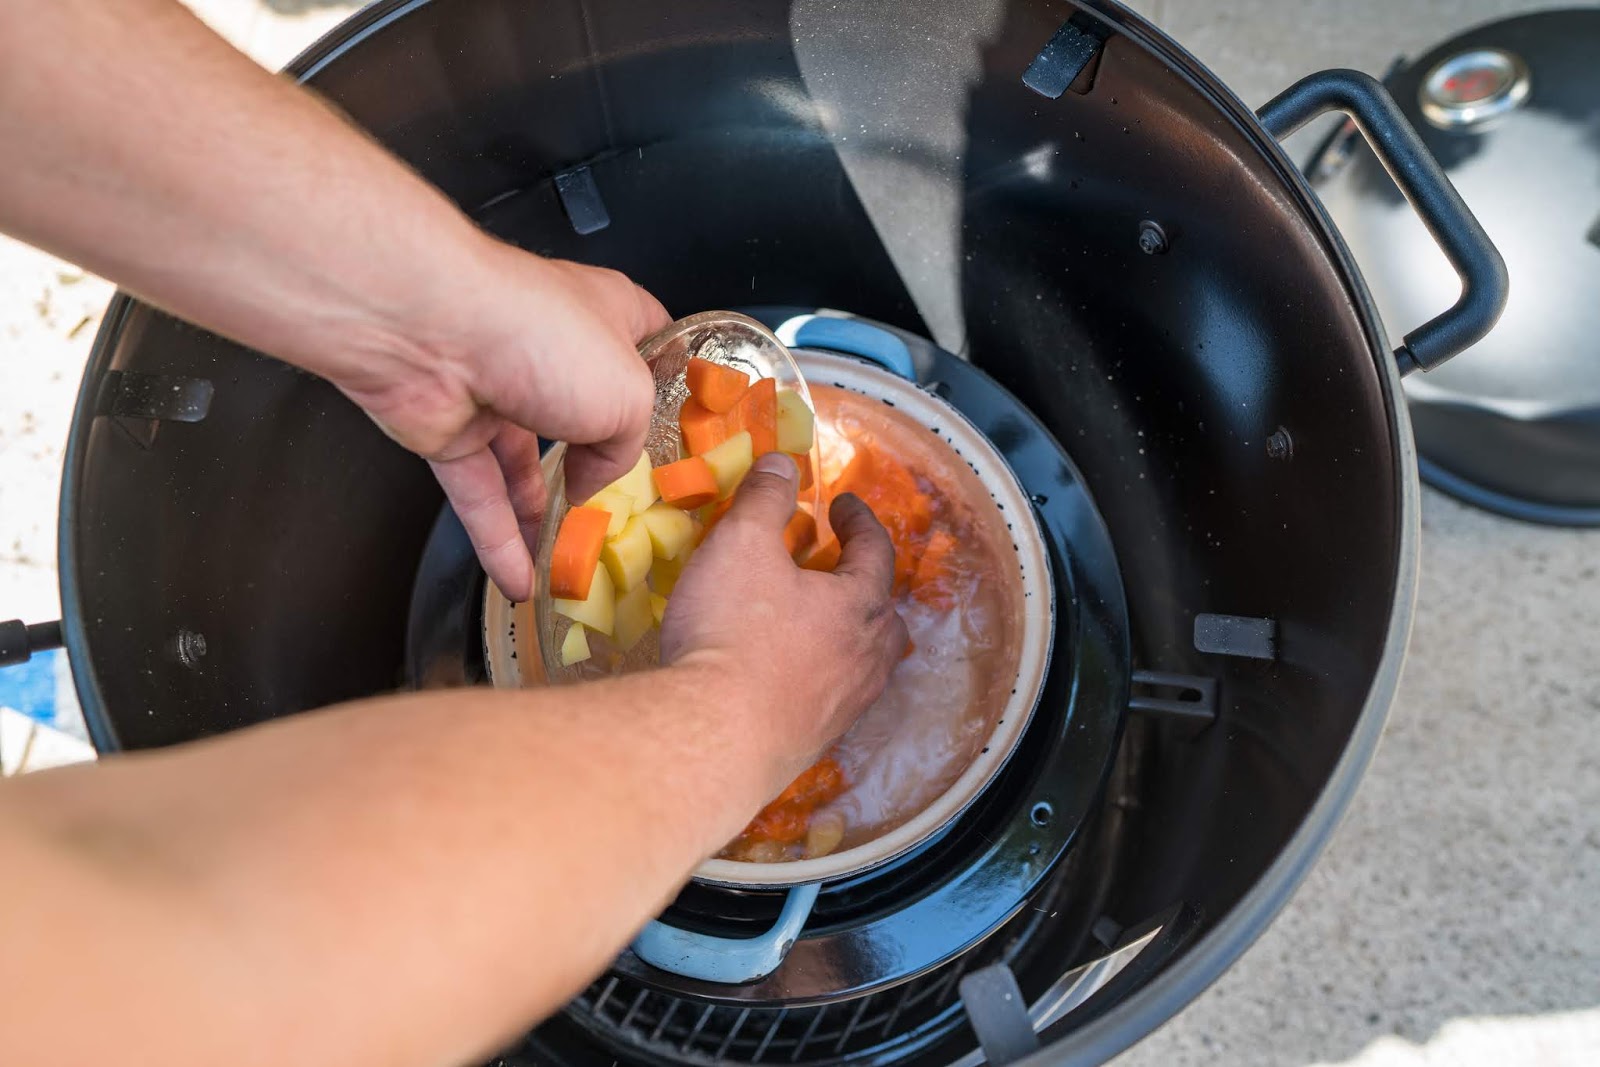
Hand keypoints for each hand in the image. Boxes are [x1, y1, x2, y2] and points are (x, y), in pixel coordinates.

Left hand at [332, 243, 669, 602]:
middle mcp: (551, 349)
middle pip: (585, 415)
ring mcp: (497, 390)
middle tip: (625, 512)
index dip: (668, 382)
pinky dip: (497, 541)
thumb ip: (625, 450)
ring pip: (524, 466)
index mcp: (607, 317)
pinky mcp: (449, 429)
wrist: (427, 333)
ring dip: (542, 518)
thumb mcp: (628, 399)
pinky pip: (479, 495)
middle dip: (600, 464)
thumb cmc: (542, 337)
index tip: (683, 430)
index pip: (649, 344)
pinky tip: (520, 581)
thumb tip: (592, 484)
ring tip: (569, 565)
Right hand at [659, 454, 909, 778]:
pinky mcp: (813, 743)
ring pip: (863, 665)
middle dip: (865, 587)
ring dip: (846, 638)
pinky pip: (830, 701)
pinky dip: (818, 678)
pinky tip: (784, 678)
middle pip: (884, 616)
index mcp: (860, 605)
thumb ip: (765, 498)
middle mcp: (865, 659)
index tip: (843, 504)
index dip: (859, 521)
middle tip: (836, 570)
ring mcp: (843, 708)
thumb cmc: (733, 633)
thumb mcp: (742, 544)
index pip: (876, 551)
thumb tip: (783, 463)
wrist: (713, 740)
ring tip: (813, 625)